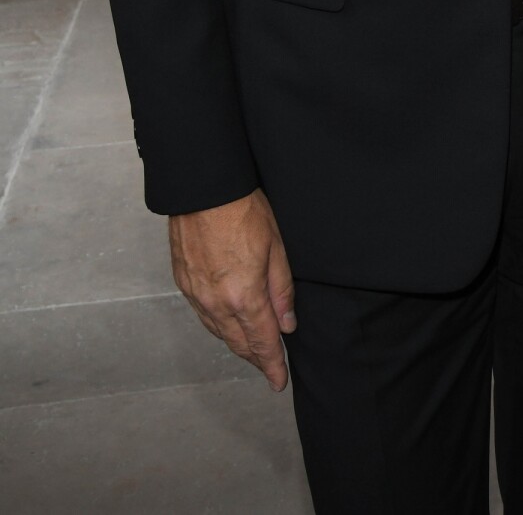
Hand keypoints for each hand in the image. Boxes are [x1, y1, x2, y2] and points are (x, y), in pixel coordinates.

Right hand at [168, 188, 295, 390]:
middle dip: (256, 358)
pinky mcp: (184, 283)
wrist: (203, 190)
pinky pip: (203, 316)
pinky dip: (218, 326)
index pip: (263, 342)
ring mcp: (197, 295)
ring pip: (219, 332)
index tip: (279, 381)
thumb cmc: (243, 211)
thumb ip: (281, 290)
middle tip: (269, 368)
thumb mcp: (276, 248)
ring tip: (252, 350)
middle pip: (239, 343)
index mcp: (244, 297)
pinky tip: (227, 324)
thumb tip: (287, 325)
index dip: (272, 365)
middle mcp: (217, 303)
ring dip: (237, 344)